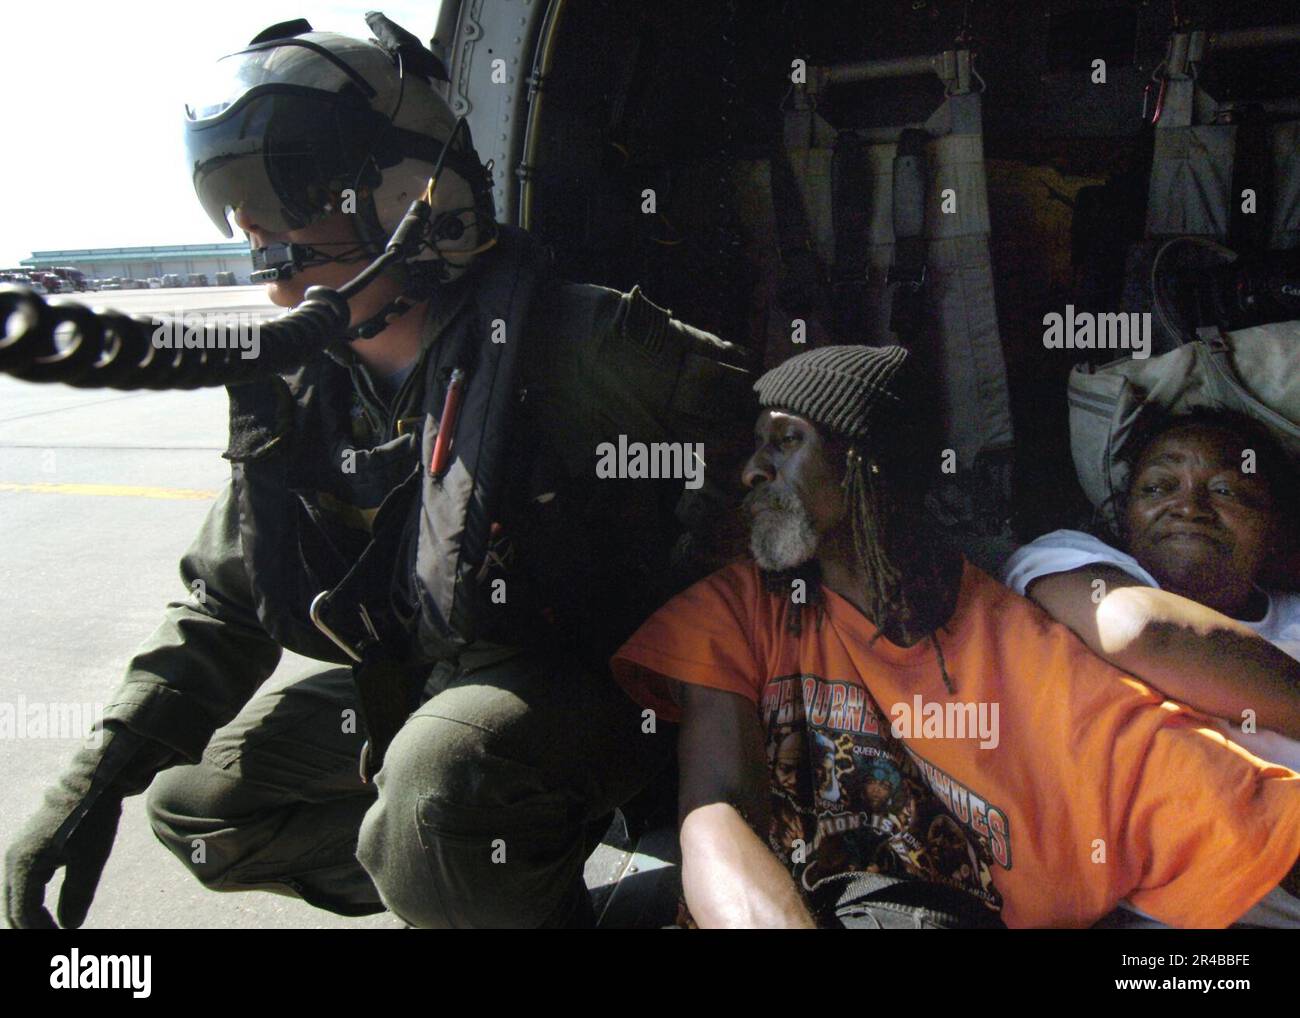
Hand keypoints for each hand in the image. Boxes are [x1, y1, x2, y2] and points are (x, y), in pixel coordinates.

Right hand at [4, 723, 173, 928]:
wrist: (93, 782)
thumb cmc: (92, 819)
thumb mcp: (90, 859)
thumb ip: (77, 894)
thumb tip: (68, 927)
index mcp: (24, 863)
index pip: (24, 912)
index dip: (39, 932)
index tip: (59, 942)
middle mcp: (14, 859)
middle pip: (14, 909)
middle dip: (30, 929)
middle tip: (54, 941)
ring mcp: (20, 854)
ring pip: (18, 898)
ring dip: (30, 919)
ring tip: (51, 935)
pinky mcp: (30, 850)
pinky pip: (25, 886)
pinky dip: (33, 904)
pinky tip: (49, 918)